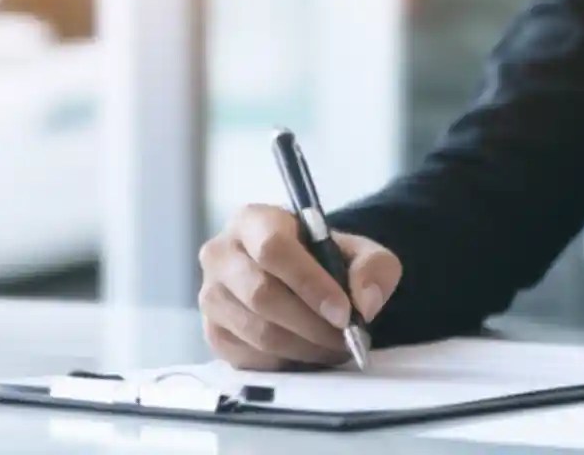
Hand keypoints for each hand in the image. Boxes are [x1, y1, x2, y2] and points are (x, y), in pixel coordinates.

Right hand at [198, 204, 401, 370]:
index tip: (344, 313)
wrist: (299, 277)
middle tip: (346, 338)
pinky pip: (248, 357)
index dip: (310, 283)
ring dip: (304, 348)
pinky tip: (309, 354)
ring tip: (335, 348)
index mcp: (253, 221)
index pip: (273, 249)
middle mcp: (221, 254)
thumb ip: (373, 266)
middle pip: (262, 294)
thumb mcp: (360, 251)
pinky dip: (286, 363)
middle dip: (312, 325)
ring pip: (257, 331)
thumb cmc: (325, 259)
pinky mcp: (213, 332)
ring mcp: (210, 295)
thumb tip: (364, 302)